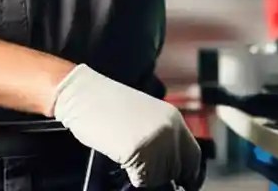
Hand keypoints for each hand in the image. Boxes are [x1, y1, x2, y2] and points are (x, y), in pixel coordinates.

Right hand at [51, 64, 201, 188]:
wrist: (84, 94)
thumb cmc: (108, 104)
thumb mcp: (146, 115)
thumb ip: (163, 136)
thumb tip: (171, 165)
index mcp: (174, 119)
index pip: (193, 157)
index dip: (187, 173)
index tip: (183, 183)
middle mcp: (169, 131)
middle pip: (176, 170)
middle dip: (162, 174)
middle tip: (143, 166)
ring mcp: (155, 142)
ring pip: (158, 177)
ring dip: (145, 174)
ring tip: (127, 154)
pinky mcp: (137, 152)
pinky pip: (141, 179)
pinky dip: (131, 175)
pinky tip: (121, 156)